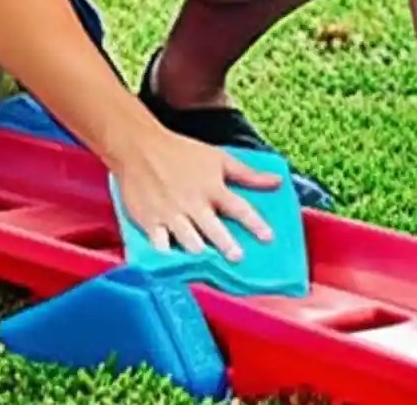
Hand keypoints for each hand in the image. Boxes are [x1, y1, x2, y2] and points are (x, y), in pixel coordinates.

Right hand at [111, 129, 281, 261]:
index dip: (255, 224)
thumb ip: (248, 174)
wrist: (139, 148)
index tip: (269, 238)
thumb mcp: (219, 159)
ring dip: (198, 253)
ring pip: (187, 240)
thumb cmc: (182, 152)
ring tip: (207, 265)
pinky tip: (173, 268)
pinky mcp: (149, 222)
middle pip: (213, 229)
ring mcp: (170, 215)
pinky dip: (166, 257)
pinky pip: (159, 245)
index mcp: (212, 188)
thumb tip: (278, 182)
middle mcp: (193, 204)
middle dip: (226, 245)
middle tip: (237, 258)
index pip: (239, 208)